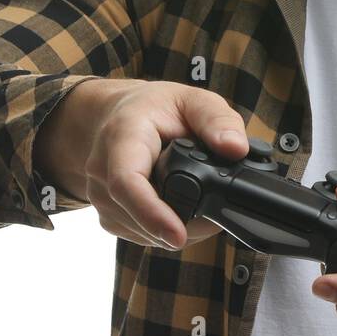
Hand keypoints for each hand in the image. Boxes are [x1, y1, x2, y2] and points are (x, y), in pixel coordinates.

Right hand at [35, 78, 249, 248]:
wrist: (117, 116)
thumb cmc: (154, 108)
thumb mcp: (192, 100)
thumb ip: (217, 120)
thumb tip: (236, 149)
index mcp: (121, 136)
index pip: (126, 182)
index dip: (151, 213)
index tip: (178, 235)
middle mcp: (102, 171)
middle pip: (139, 216)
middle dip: (184, 224)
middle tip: (216, 209)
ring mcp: (100, 197)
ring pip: (143, 232)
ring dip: (178, 228)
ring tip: (200, 200)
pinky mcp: (109, 216)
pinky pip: (141, 235)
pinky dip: (167, 229)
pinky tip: (181, 208)